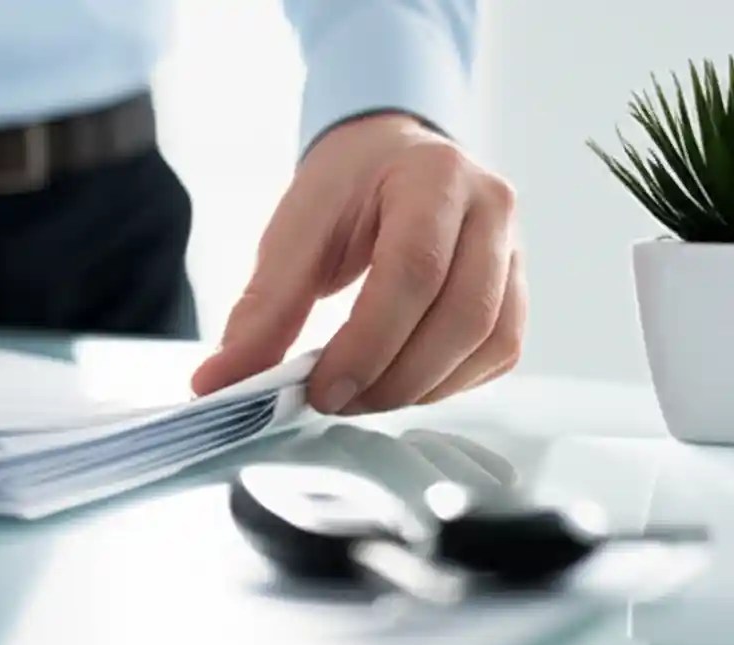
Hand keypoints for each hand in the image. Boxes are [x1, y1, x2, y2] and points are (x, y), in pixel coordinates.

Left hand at [192, 113, 525, 413]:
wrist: (389, 154)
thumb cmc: (345, 188)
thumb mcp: (294, 230)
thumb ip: (262, 308)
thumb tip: (217, 383)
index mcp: (435, 176)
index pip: (415, 270)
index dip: (369, 343)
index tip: (319, 390)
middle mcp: (492, 207)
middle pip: (463, 313)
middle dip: (393, 376)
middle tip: (333, 401)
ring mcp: (515, 248)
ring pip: (491, 340)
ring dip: (422, 387)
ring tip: (360, 396)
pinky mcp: (516, 288)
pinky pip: (499, 352)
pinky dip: (448, 383)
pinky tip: (399, 382)